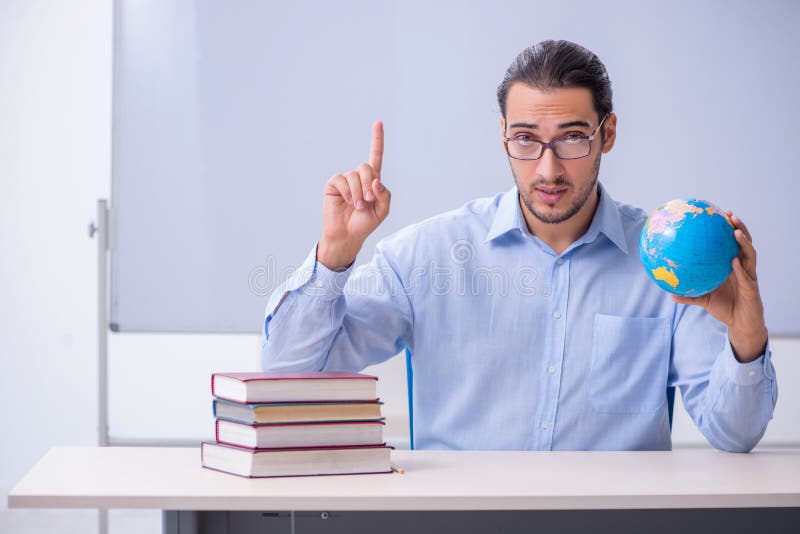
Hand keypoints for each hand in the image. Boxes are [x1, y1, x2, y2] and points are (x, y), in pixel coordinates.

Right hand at [318, 121, 390, 270]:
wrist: (348, 235)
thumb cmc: (365, 223)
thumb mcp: (383, 210)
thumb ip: (385, 194)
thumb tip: (376, 180)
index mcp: (372, 180)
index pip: (376, 157)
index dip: (377, 140)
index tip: (378, 123)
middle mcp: (358, 177)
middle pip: (366, 167)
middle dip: (369, 185)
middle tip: (368, 201)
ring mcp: (345, 180)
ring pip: (354, 175)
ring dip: (358, 193)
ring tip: (357, 206)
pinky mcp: (333, 184)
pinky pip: (341, 180)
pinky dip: (347, 192)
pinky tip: (346, 202)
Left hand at [671, 212, 767, 361]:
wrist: (740, 324)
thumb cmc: (724, 307)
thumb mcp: (703, 299)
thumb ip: (688, 295)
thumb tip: (669, 292)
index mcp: (733, 266)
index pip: (733, 243)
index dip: (729, 229)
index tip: (721, 214)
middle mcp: (744, 268)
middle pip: (745, 243)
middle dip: (740, 228)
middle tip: (730, 215)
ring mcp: (750, 277)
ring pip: (751, 256)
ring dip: (744, 243)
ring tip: (735, 232)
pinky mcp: (753, 290)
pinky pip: (746, 277)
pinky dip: (740, 269)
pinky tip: (734, 261)